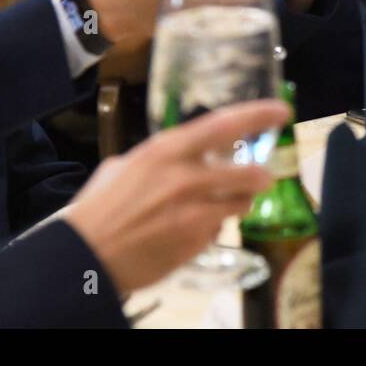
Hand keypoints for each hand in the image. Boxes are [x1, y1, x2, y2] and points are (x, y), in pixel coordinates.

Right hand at [66, 100, 288, 294]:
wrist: (85, 254)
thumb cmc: (99, 206)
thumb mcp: (124, 166)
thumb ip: (160, 159)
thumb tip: (181, 156)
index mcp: (167, 151)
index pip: (224, 125)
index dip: (257, 115)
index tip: (280, 111)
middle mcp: (187, 179)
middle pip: (249, 173)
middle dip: (260, 175)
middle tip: (261, 175)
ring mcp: (196, 213)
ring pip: (241, 204)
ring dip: (238, 203)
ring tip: (224, 204)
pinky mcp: (197, 243)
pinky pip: (218, 230)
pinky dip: (211, 228)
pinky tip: (190, 229)